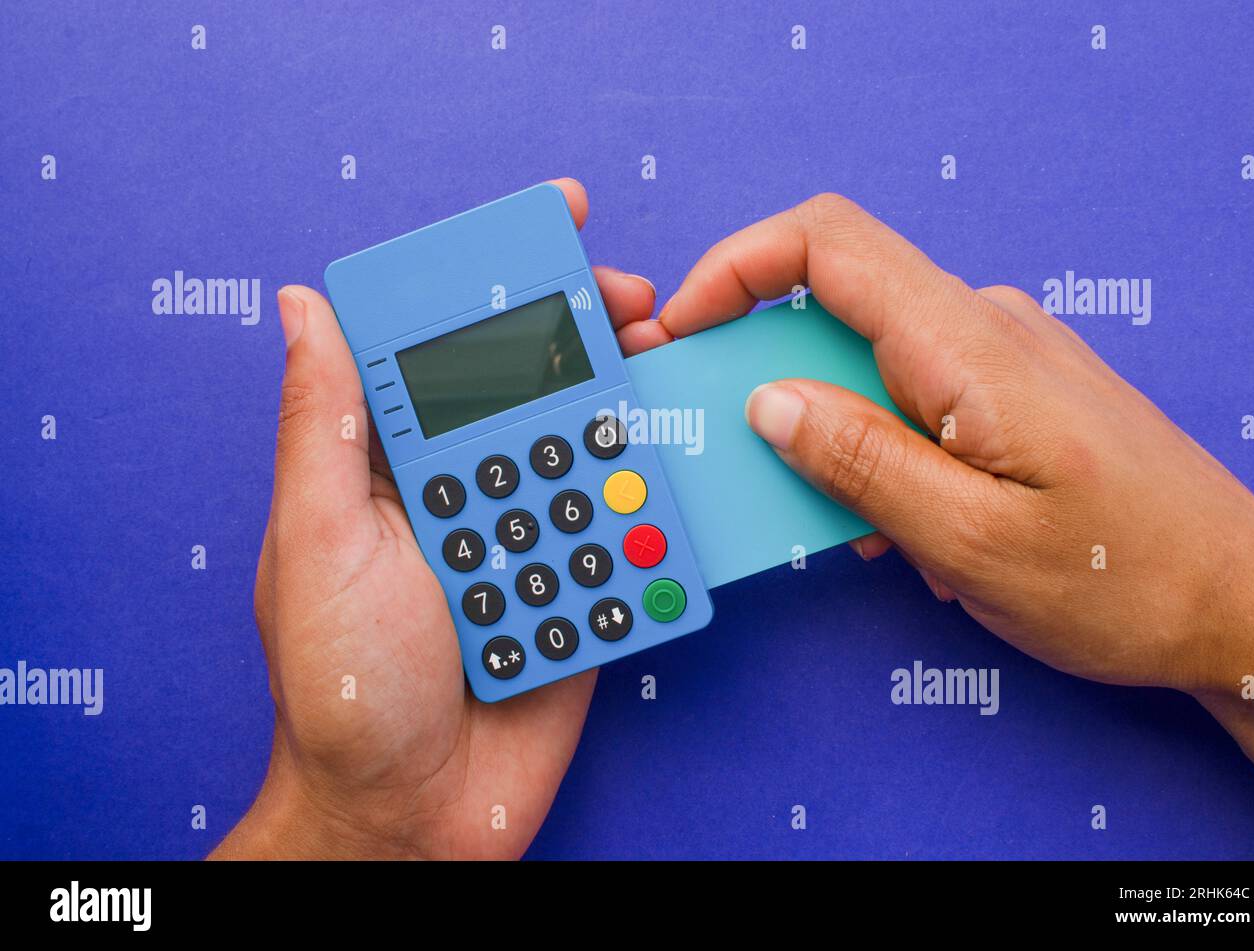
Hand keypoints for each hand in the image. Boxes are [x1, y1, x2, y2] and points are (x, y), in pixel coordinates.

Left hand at [211, 179, 661, 858]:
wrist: (413, 817)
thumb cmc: (343, 689)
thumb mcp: (321, 543)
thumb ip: (324, 428)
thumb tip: (301, 305)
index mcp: (391, 466)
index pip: (441, 346)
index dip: (493, 277)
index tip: (552, 223)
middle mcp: (464, 491)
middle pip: (532, 385)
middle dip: (585, 329)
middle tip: (635, 299)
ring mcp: (528, 539)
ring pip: (590, 448)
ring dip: (632, 400)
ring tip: (669, 363)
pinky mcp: (583, 590)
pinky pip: (628, 530)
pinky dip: (660, 495)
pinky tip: (686, 462)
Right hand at [625, 193, 1253, 815]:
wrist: (1238, 602)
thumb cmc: (1126, 581)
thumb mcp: (971, 543)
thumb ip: (861, 463)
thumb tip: (769, 402)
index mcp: (967, 346)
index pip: (826, 244)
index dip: (733, 268)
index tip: (681, 331)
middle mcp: (983, 328)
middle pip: (834, 302)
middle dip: (762, 369)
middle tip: (736, 456)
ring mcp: (1001, 358)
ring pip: (867, 357)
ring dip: (824, 424)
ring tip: (846, 522)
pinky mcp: (1010, 393)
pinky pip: (910, 392)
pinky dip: (872, 442)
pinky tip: (898, 522)